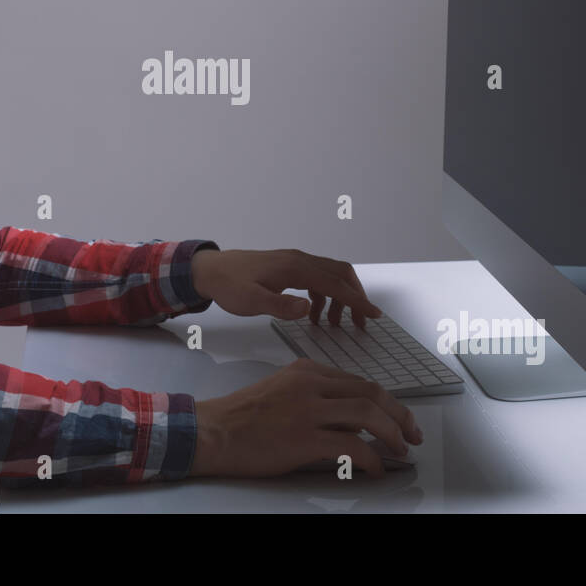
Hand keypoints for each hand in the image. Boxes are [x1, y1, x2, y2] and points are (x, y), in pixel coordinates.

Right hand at [190, 359, 423, 477]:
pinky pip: (351, 447)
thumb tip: (352, 422)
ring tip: (400, 450)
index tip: (399, 419)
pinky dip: (370, 459)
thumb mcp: (282, 391)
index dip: (386, 401)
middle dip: (400, 415)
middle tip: (413, 435)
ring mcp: (307, 410)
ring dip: (392, 433)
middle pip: (371, 393)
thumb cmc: (242, 417)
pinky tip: (375, 469)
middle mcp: (310, 385)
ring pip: (367, 414)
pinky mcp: (303, 438)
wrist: (212, 431)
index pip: (359, 381)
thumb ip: (316, 397)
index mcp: (306, 371)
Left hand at [191, 247, 380, 327]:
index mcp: (295, 268)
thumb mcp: (252, 301)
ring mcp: (294, 261)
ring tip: (335, 325)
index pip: (336, 283)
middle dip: (355, 297)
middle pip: (340, 274)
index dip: (357, 300)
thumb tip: (309, 309)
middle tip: (361, 323)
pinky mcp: (288, 267)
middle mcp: (299, 260)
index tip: (374, 315)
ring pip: (329, 275)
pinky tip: (314, 314)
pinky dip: (323, 296)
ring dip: (339, 298)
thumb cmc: (229, 286)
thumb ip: (280, 306)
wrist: (211, 270)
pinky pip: (316, 278)